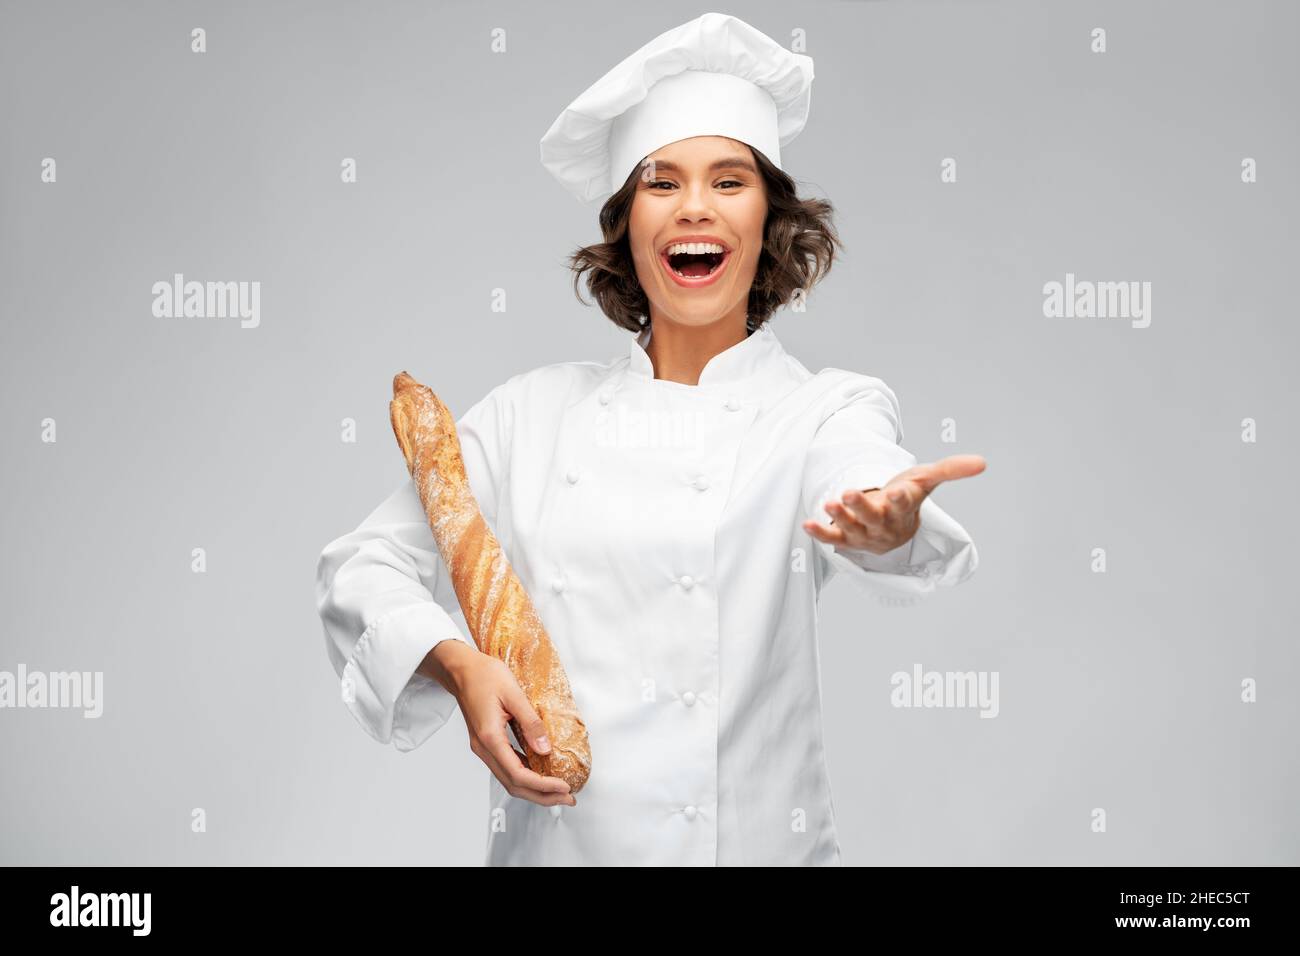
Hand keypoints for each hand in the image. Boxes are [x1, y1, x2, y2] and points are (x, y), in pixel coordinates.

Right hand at [439, 643, 576, 806]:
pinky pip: (506, 768)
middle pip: (513, 785)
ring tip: (558, 791)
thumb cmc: (484, 675)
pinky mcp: (486, 744)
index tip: (564, 787)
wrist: (461, 670)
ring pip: (509, 780)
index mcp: (490, 738)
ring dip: (534, 789)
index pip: (518, 775)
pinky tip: (540, 774)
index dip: (543, 786)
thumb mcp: (513, 693)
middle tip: (568, 798)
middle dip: (542, 796)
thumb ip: (530, 722)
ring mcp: (483, 748)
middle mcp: (484, 748)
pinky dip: (525, 776)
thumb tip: (545, 749)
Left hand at [802, 454, 985, 554]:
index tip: (898, 491)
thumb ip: (951, 470)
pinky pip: (833, 538)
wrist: (894, 525)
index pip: (903, 504)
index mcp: (903, 509)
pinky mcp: (846, 539)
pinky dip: (821, 532)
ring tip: (829, 503)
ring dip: (840, 517)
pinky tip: (808, 523)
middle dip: (861, 506)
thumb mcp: (926, 479)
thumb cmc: (908, 496)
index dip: (901, 499)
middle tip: (848, 493)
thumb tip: (983, 462)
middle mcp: (883, 524)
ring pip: (852, 528)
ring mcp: (864, 534)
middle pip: (873, 517)